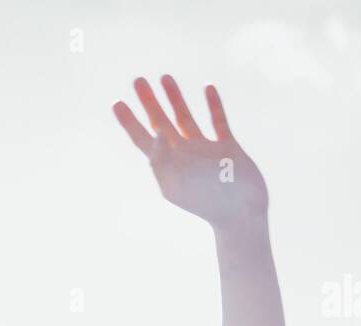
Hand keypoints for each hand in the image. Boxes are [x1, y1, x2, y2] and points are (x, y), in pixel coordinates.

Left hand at [113, 75, 266, 229]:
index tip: (117, 102)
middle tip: (138, 80)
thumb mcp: (180, 178)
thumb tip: (153, 132)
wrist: (243, 213)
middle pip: (161, 124)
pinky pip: (217, 122)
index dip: (129, 122)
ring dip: (175, 99)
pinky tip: (207, 88)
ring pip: (186, 119)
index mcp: (167, 166)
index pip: (143, 139)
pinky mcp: (228, 149)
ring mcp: (205, 152)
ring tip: (165, 77)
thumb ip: (163, 155)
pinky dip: (213, 105)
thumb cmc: (209, 198)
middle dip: (149, 103)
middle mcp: (183, 157)